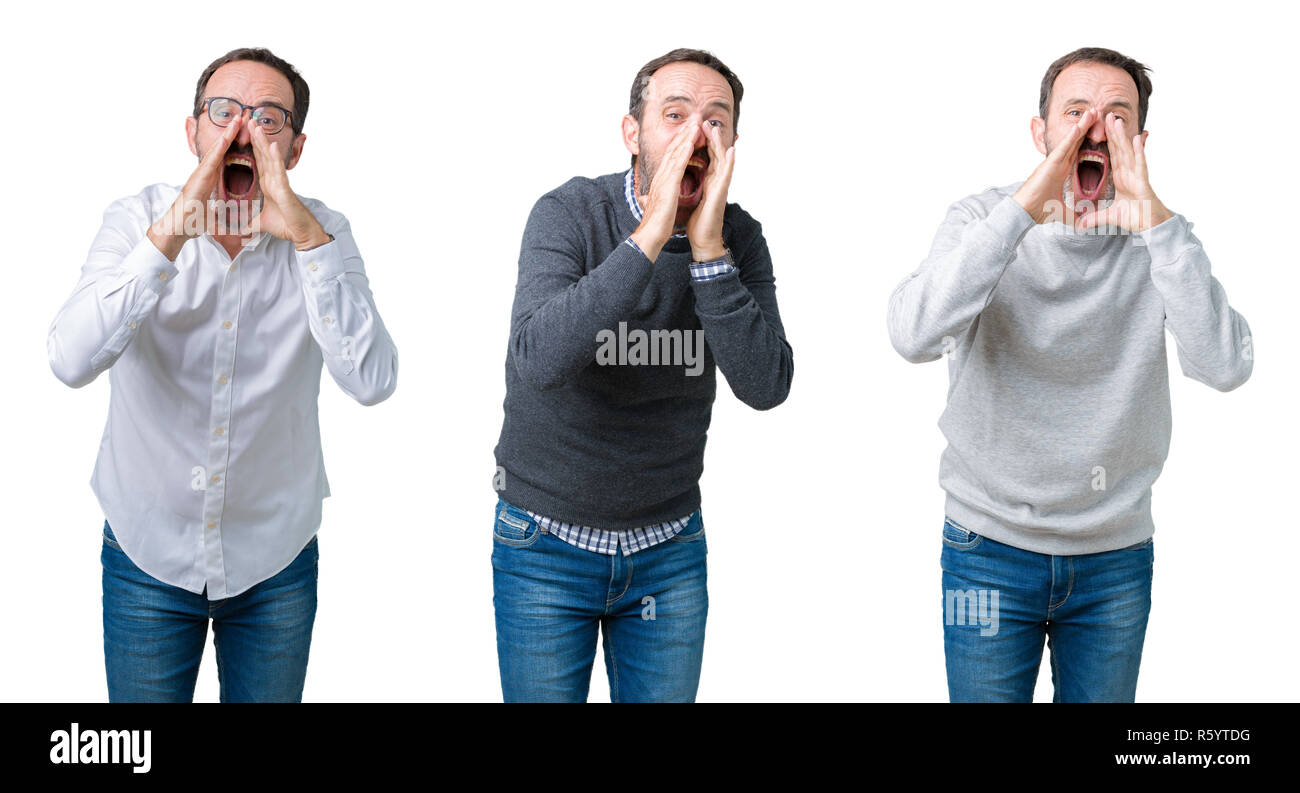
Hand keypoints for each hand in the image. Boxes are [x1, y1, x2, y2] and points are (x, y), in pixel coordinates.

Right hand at [147, 115, 244, 259]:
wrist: (177, 228)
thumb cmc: (193, 221)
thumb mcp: (213, 212)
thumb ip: (220, 209)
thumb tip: (228, 213)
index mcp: (211, 178)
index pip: (225, 157)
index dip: (234, 143)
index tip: (244, 131)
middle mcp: (206, 173)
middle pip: (221, 148)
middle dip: (232, 132)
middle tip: (243, 116)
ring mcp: (201, 174)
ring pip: (216, 150)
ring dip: (227, 135)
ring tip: (237, 121)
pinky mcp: (198, 179)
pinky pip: (211, 161)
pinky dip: (218, 149)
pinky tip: (226, 139)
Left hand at [245, 126, 329, 249]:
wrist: (299, 234)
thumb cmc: (285, 226)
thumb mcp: (260, 223)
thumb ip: (249, 223)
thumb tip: (237, 229)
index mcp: (268, 185)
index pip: (258, 161)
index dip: (251, 146)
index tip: (244, 132)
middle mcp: (274, 180)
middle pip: (263, 154)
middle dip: (256, 137)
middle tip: (249, 119)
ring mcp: (280, 183)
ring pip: (270, 158)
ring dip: (264, 142)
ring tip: (257, 126)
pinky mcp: (285, 189)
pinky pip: (279, 172)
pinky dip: (276, 158)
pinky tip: (273, 146)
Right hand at [628, 121, 697, 260]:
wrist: (650, 234)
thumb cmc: (656, 222)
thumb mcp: (658, 204)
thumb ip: (656, 196)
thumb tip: (649, 197)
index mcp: (661, 180)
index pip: (671, 156)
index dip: (680, 142)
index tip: (689, 130)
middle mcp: (661, 176)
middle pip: (673, 149)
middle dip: (684, 133)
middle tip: (694, 118)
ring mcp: (664, 179)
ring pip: (675, 153)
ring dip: (685, 136)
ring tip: (695, 123)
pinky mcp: (668, 186)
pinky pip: (677, 165)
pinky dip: (684, 152)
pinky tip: (691, 142)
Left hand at [686, 122, 734, 260]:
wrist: (702, 240)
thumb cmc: (697, 222)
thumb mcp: (691, 199)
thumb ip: (691, 187)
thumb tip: (682, 181)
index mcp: (707, 181)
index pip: (706, 157)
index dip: (702, 142)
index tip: (696, 127)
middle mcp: (716, 181)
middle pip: (715, 154)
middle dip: (711, 137)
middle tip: (706, 120)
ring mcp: (720, 187)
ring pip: (722, 160)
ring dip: (720, 143)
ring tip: (716, 128)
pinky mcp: (721, 194)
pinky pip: (726, 176)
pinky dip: (729, 162)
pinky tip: (731, 151)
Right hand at [1014, 107, 1095, 223]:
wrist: (1025, 213)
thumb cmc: (1038, 210)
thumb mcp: (1063, 213)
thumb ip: (1074, 215)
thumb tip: (1084, 223)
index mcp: (1062, 172)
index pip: (1077, 152)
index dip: (1087, 140)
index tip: (1098, 130)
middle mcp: (1058, 164)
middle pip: (1075, 141)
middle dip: (1086, 127)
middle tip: (1097, 112)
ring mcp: (1054, 162)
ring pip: (1070, 141)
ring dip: (1081, 126)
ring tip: (1092, 112)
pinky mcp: (1049, 164)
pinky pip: (1063, 147)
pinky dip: (1071, 136)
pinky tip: (1079, 125)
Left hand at [1074, 113, 1171, 232]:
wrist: (1151, 227)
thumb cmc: (1136, 218)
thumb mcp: (1110, 217)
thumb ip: (1094, 218)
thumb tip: (1080, 225)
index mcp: (1122, 178)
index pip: (1112, 156)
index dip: (1107, 142)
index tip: (1100, 129)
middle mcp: (1129, 174)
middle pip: (1120, 149)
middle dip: (1113, 133)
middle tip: (1107, 115)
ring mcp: (1137, 176)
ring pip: (1128, 152)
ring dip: (1123, 137)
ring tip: (1118, 121)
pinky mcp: (1144, 182)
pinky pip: (1140, 165)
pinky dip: (1139, 152)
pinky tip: (1137, 139)